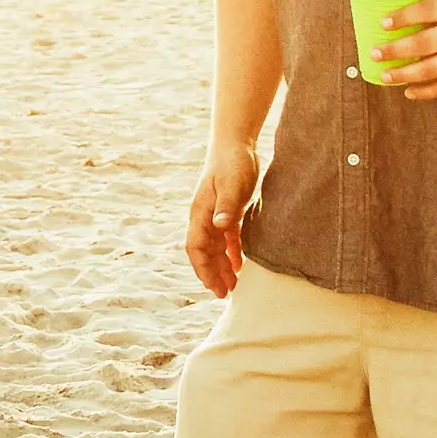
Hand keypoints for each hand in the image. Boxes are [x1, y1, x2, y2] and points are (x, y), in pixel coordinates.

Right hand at [184, 145, 259, 297]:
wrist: (235, 142)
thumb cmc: (232, 162)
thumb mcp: (231, 184)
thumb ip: (225, 205)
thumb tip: (219, 226)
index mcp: (200, 213)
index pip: (195, 247)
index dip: (203, 269)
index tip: (215, 287)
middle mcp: (205, 217)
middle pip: (204, 252)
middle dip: (212, 274)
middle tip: (226, 295)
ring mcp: (215, 214)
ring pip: (215, 248)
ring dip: (222, 267)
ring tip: (234, 285)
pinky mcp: (228, 210)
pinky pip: (227, 238)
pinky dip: (232, 252)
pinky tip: (241, 264)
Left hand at [375, 0, 436, 96]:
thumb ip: (433, 7)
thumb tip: (395, 18)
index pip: (427, 10)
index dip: (403, 17)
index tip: (383, 23)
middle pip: (424, 43)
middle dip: (395, 50)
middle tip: (375, 53)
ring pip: (431, 70)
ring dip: (404, 74)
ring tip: (385, 75)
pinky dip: (424, 92)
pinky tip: (408, 90)